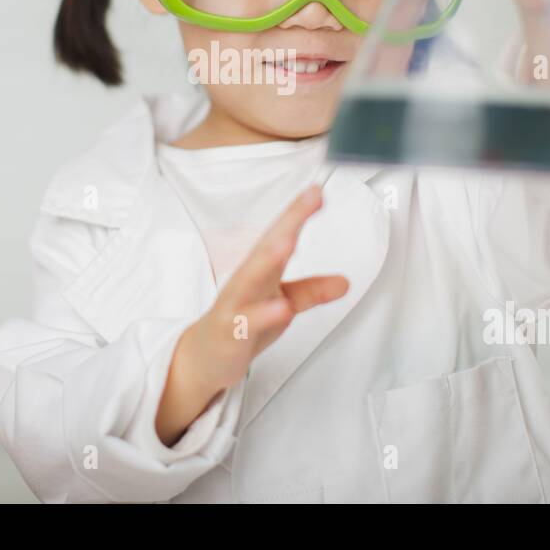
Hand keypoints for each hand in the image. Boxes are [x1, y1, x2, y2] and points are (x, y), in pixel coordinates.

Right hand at [156, 186, 347, 445]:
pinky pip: (247, 324)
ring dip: (269, 260)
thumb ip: (310, 292)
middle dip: (289, 222)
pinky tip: (282, 308)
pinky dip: (263, 315)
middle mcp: (246, 281)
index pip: (281, 235)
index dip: (299, 213)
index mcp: (260, 270)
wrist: (205, 358)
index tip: (317, 191)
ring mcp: (235, 306)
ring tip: (288, 242)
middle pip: (267, 246)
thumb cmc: (242, 323)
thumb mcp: (282, 305)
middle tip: (310, 199)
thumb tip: (344, 282)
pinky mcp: (230, 333)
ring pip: (250, 280)